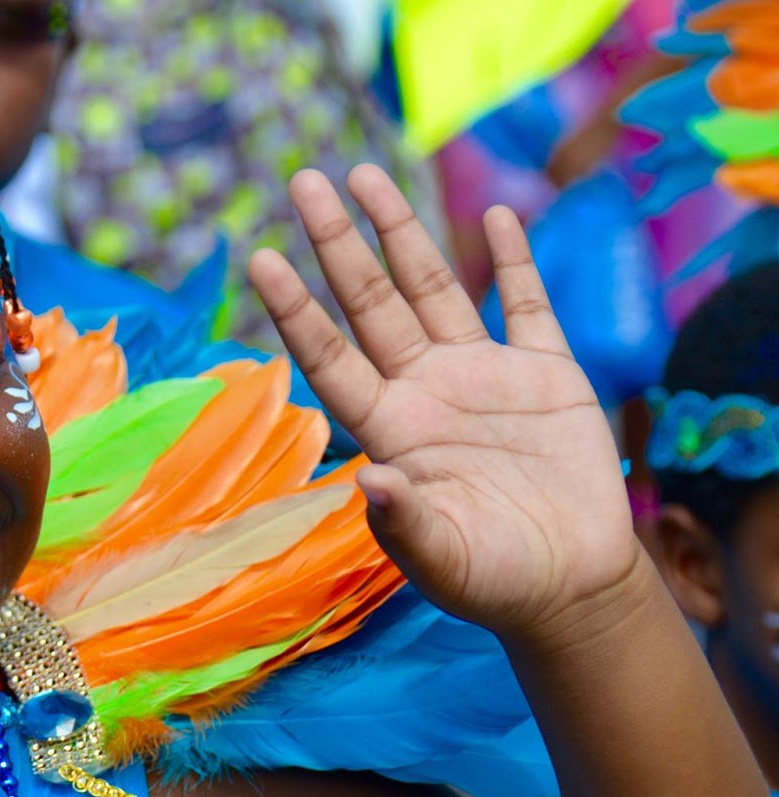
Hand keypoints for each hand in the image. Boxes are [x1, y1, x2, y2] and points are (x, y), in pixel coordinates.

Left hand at [247, 165, 636, 638]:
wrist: (571, 586)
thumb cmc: (494, 581)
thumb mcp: (444, 560)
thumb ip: (405, 525)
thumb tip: (370, 483)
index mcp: (390, 429)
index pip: (329, 356)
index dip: (295, 308)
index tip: (261, 256)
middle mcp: (425, 390)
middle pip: (370, 301)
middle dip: (337, 242)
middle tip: (302, 180)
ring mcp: (484, 375)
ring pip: (433, 287)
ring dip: (402, 231)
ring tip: (366, 175)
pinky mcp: (547, 373)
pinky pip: (527, 304)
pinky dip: (514, 260)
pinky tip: (497, 216)